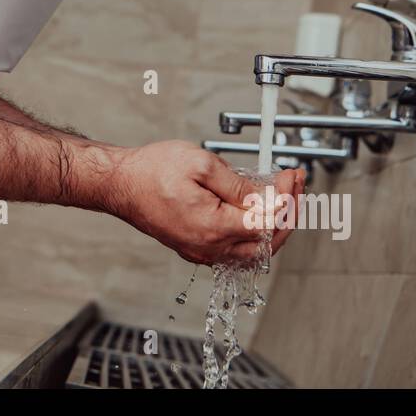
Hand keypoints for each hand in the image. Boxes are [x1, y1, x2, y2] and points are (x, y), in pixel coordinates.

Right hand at [106, 140, 304, 264]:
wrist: (119, 184)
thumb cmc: (150, 172)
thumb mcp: (200, 164)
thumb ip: (239, 184)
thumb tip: (267, 198)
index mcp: (214, 227)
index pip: (269, 221)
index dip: (287, 197)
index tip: (290, 176)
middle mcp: (209, 247)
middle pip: (268, 242)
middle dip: (289, 212)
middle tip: (295, 187)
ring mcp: (202, 251)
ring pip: (254, 250)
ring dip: (274, 224)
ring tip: (283, 196)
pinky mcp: (195, 247)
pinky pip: (236, 248)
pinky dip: (254, 231)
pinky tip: (257, 208)